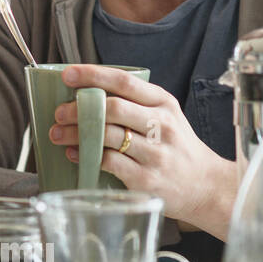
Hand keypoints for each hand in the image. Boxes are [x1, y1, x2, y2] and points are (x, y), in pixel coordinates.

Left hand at [49, 64, 235, 236]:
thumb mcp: (164, 117)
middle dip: (78, 109)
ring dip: (74, 133)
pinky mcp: (146, 179)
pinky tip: (73, 154)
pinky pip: (108, 162)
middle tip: (58, 113)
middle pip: (113, 108)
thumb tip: (83, 95)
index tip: (67, 75)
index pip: (124, 81)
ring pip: (106, 135)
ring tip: (57, 134)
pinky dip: (85, 156)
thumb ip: (133, 104)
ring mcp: (155, 153)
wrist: (206, 186)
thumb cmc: (175, 147)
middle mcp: (162, 125)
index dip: (92, 75)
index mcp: (163, 103)